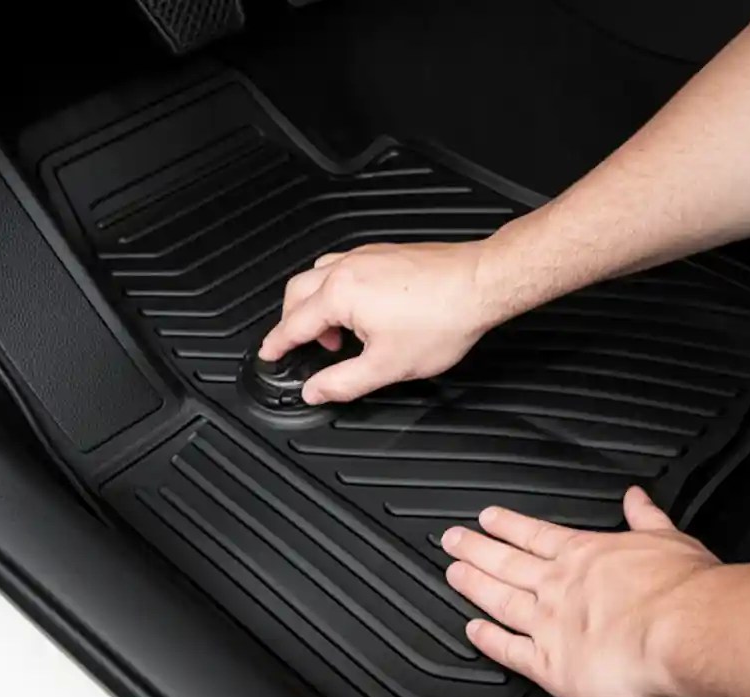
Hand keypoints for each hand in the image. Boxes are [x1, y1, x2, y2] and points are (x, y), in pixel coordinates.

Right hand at [258, 241, 502, 403]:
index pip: (294, 324)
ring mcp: (366, 255)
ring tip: (337, 332)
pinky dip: (337, 289)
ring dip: (315, 303)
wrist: (481, 283)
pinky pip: (344, 267)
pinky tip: (360, 309)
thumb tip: (315, 390)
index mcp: (339, 294)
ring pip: (319, 275)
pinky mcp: (386, 252)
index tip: (269, 354)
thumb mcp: (387, 366)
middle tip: (303, 347)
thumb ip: (343, 382)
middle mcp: (347, 268)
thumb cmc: (443, 318)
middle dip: (292, 321)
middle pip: (297, 292)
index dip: (278, 344)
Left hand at [441, 487, 720, 696]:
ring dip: (473, 585)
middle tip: (450, 539)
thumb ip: (645, 517)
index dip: (507, 525)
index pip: (535, 535)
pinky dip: (488, 640)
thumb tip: (636, 496)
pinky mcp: (552, 664)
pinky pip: (510, 650)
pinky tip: (472, 631)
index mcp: (587, 554)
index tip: (486, 518)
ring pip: (499, 599)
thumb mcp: (667, 536)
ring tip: (452, 574)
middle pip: (506, 562)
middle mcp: (560, 585)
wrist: (685, 630)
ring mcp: (550, 623)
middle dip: (475, 549)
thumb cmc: (684, 590)